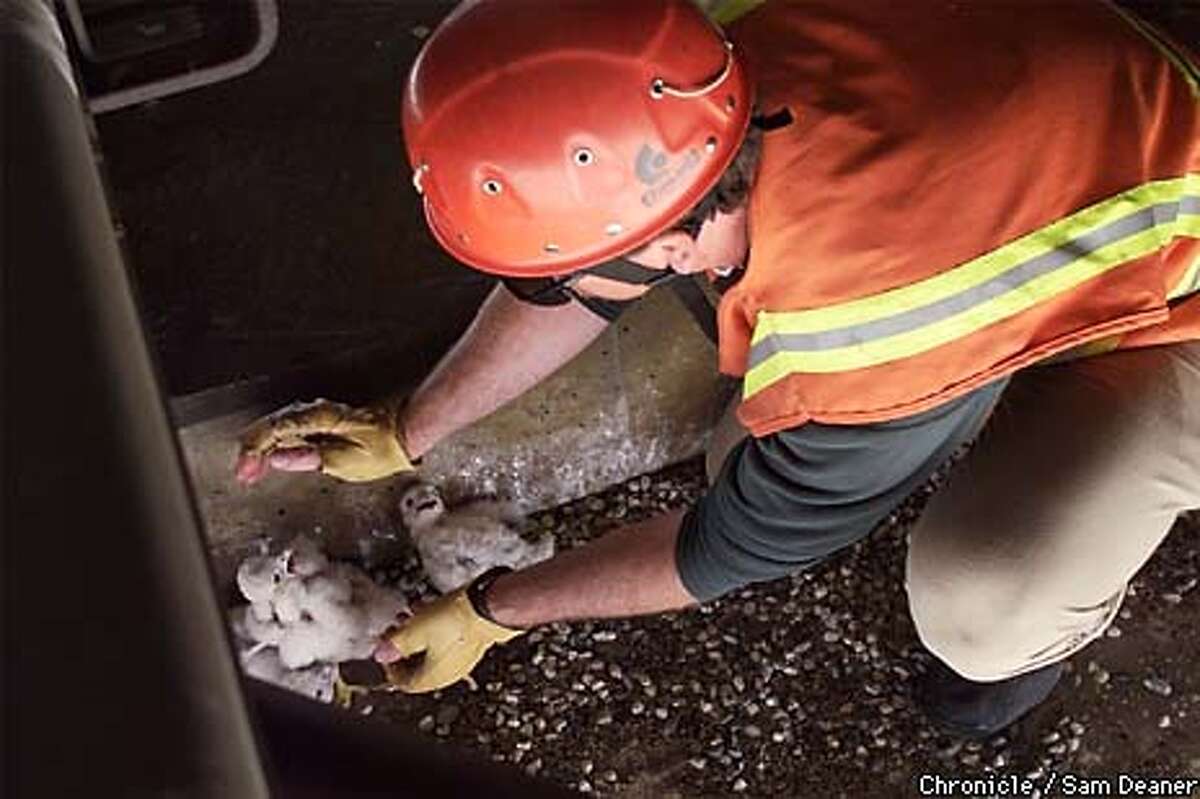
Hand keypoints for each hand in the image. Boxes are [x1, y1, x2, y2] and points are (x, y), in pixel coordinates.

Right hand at [235, 398, 413, 483]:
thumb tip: (281, 459)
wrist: (405, 433)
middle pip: (271, 426)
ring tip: (252, 470)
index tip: (246, 472)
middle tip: (244, 475)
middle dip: (252, 451)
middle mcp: (316, 413)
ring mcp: (318, 416)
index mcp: (319, 419)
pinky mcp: (323, 422)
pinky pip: (291, 429)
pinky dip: (277, 444)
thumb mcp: (347, 462)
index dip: (254, 451)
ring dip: (262, 448)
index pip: (274, 430)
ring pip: (278, 427)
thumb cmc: (383, 448)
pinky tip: (272, 457)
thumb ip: (311, 458)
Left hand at [373, 581, 522, 692]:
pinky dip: (433, 628)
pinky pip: (446, 640)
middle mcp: (449, 672)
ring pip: (432, 650)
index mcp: (433, 677)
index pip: (404, 682)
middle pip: (417, 666)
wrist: (488, 606)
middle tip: (394, 632)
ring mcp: (462, 658)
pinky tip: (428, 610)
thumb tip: (381, 654)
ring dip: (417, 634)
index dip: (389, 666)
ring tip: (409, 616)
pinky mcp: (471, 642)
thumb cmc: (456, 622)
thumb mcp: (415, 630)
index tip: (384, 650)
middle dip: (402, 647)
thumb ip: (395, 644)